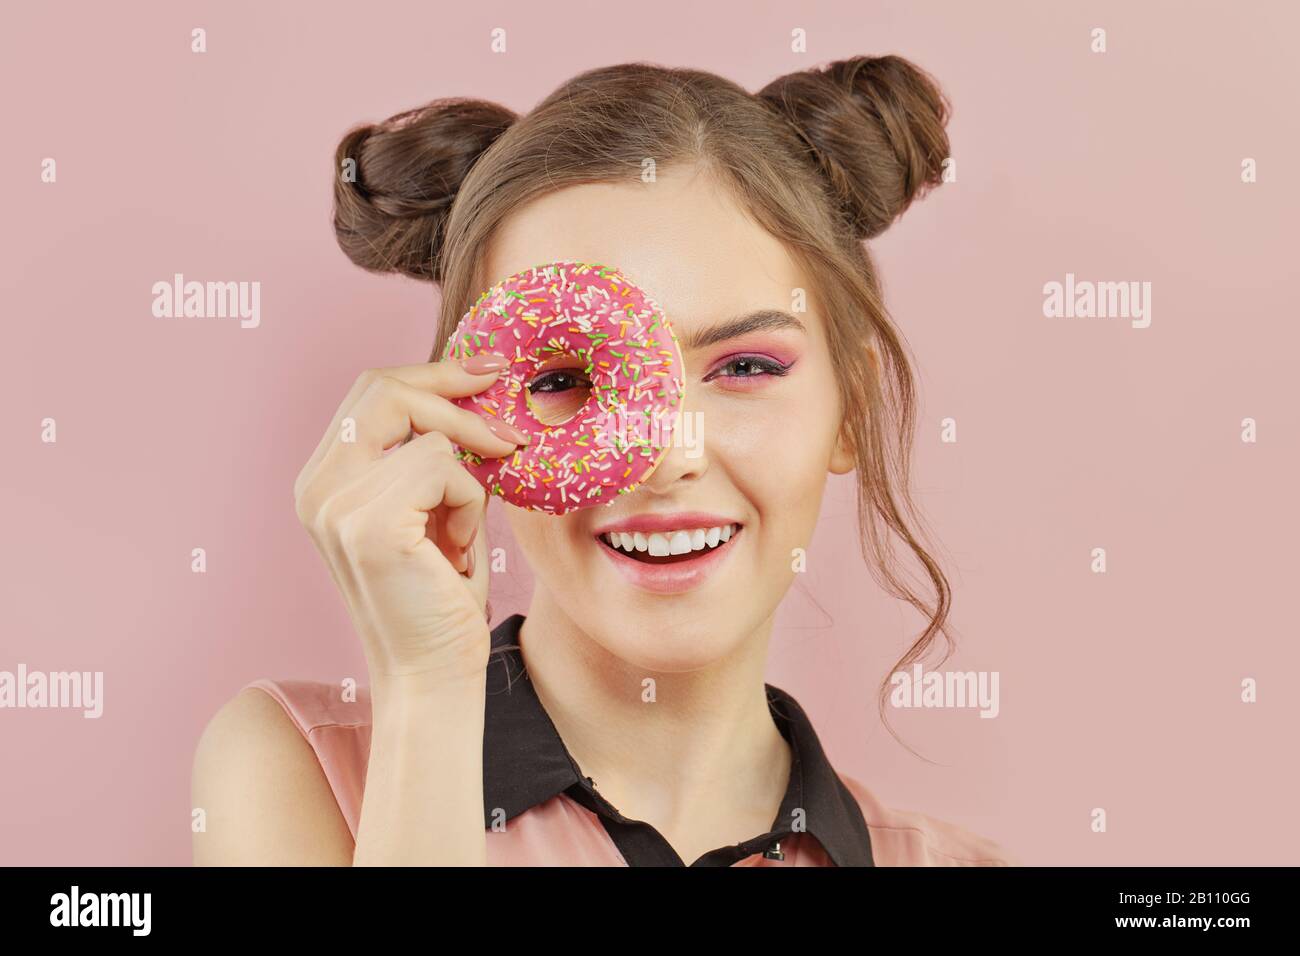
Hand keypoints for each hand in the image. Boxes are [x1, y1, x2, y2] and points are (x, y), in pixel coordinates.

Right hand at [292, 356, 528, 684]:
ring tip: (462, 533)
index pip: (371, 391)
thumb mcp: (435, 510)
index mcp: (323, 480)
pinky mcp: (369, 523)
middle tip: (506, 428)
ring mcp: (335, 504)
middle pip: (384, 388)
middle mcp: (316, 488)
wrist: (434, 675)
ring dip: (467, 477)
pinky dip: (469, 505)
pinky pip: (444, 469)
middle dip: (455, 395)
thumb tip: (479, 391)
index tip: (489, 371)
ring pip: (426, 431)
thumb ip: (434, 455)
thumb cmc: (441, 598)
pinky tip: (458, 552)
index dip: (433, 374)